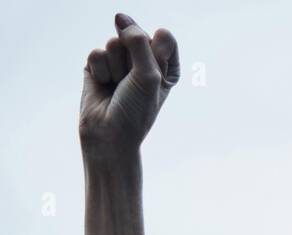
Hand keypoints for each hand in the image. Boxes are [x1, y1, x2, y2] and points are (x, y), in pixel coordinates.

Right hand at [80, 13, 180, 160]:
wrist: (108, 133)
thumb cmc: (135, 110)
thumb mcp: (148, 75)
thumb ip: (139, 41)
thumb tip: (120, 16)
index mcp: (166, 67)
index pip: (163, 37)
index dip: (156, 54)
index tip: (153, 75)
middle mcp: (144, 62)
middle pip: (136, 35)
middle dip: (132, 60)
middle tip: (132, 83)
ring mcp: (120, 62)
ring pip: (114, 42)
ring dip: (115, 68)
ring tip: (117, 86)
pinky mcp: (99, 65)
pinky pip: (97, 53)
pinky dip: (99, 71)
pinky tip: (103, 85)